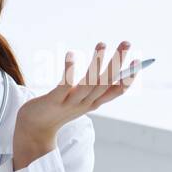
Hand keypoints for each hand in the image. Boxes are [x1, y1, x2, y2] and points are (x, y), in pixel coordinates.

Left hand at [16, 40, 138, 143]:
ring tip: (102, 43)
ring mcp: (69, 103)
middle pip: (105, 82)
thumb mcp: (80, 101)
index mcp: (93, 103)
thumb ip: (93, 89)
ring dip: (97, 63)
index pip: (116, 91)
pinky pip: (64, 84)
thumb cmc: (57, 111)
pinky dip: (69, 69)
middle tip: (126, 42)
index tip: (138, 60)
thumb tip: (110, 72)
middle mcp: (85, 103)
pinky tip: (71, 54)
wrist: (33, 129)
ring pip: (89, 83)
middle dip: (117, 62)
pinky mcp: (53, 101)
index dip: (129, 77)